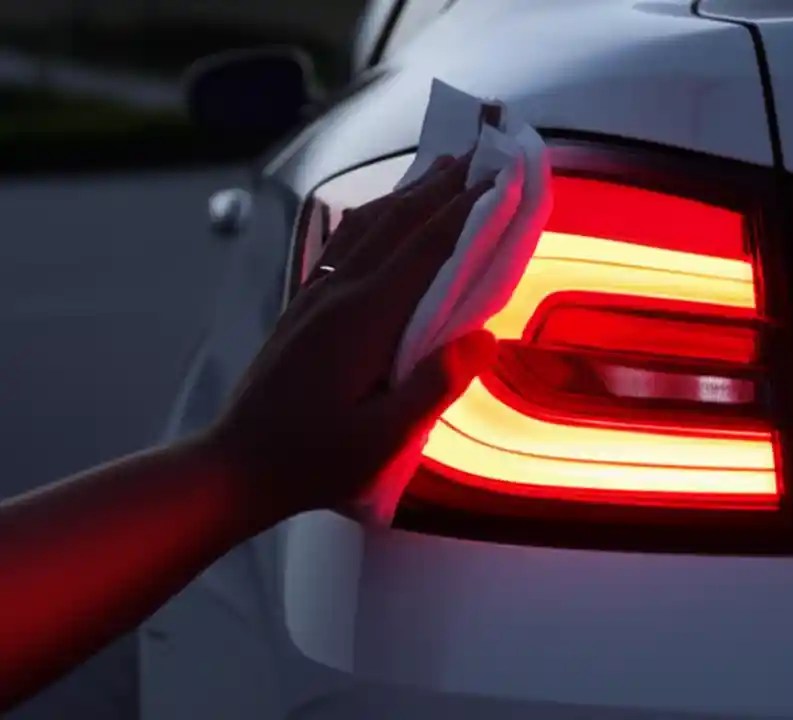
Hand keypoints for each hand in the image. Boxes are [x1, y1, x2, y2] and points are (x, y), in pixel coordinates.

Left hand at [204, 155, 497, 520]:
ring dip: (409, 194)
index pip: (426, 250)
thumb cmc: (313, 460)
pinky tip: (381, 214)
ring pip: (368, 226)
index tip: (498, 179)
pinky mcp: (304, 307)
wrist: (234, 465)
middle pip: (398, 224)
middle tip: (478, 153)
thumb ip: (434, 385)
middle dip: (442, 186)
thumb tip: (485, 339)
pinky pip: (345, 244)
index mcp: (364, 319)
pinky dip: (374, 216)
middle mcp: (339, 293)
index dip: (466, 211)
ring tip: (438, 170)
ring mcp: (317, 296)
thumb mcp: (383, 439)